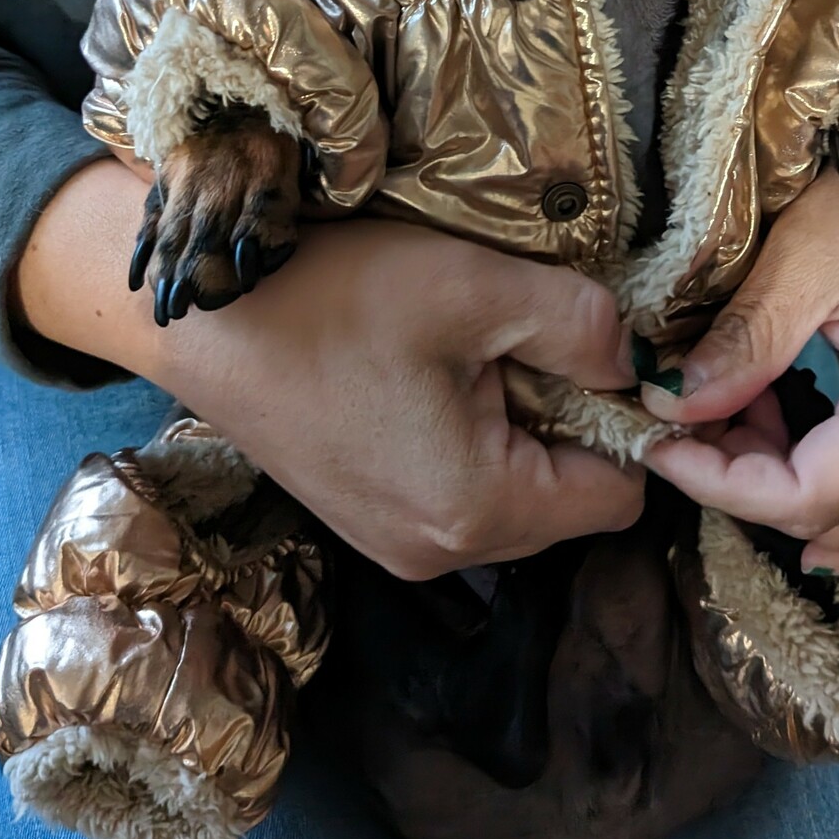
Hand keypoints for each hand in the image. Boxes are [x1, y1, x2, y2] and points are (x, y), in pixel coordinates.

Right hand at [15, 161, 642, 578]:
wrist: (204, 312)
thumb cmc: (335, 297)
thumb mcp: (477, 287)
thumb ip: (583, 327)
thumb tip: (635, 365)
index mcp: (478, 510)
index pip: (621, 498)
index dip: (628, 423)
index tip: (594, 353)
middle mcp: (439, 551)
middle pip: (567, 500)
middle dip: (566, 421)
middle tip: (517, 341)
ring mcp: (395, 542)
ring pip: (514, 493)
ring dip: (516, 424)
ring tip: (467, 350)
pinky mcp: (366, 517)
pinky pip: (459, 489)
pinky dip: (468, 434)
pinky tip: (426, 369)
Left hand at [642, 57, 838, 579]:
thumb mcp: (808, 251)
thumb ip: (746, 340)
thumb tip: (670, 407)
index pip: (812, 494)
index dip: (724, 484)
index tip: (658, 443)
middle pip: (835, 512)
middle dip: (743, 480)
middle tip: (679, 423)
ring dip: (787, 488)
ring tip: (729, 429)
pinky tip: (801, 506)